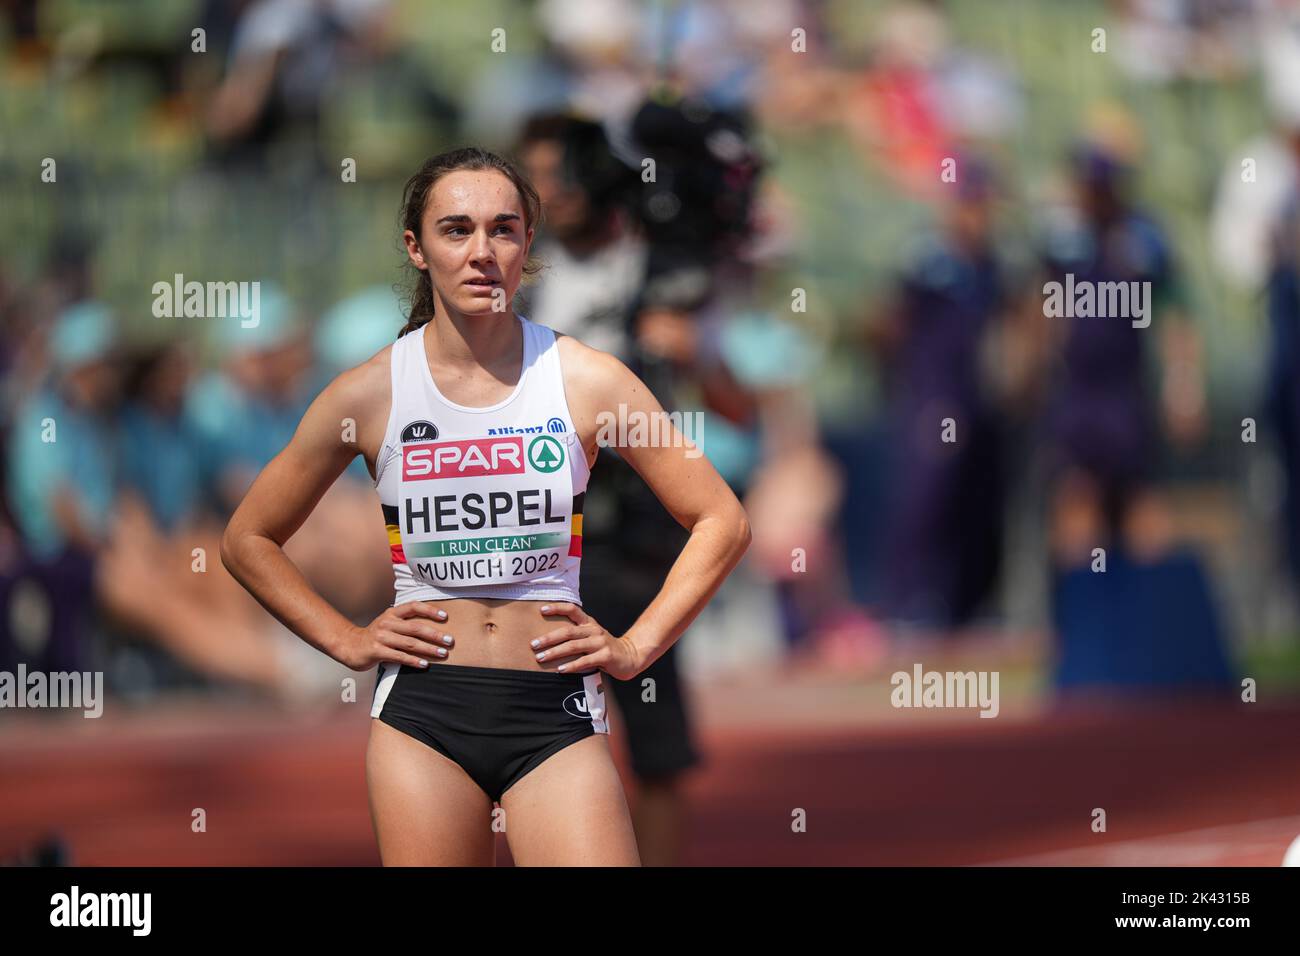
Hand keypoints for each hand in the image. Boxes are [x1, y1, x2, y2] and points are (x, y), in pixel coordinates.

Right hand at [338, 602, 453, 671]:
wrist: (350, 645)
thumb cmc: (376, 635)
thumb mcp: (389, 623)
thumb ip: (406, 622)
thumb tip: (433, 625)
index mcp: (392, 613)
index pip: (413, 607)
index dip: (430, 610)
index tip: (445, 616)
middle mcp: (387, 622)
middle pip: (415, 627)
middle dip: (435, 634)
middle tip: (450, 640)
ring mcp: (381, 637)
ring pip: (410, 643)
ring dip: (429, 649)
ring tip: (443, 653)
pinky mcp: (377, 651)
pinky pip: (399, 656)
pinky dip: (414, 661)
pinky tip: (425, 664)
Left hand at [530, 602, 642, 679]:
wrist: (630, 656)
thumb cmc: (604, 648)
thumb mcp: (591, 635)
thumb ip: (575, 634)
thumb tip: (548, 638)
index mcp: (589, 623)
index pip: (572, 609)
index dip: (557, 608)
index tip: (541, 610)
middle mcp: (594, 630)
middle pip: (568, 631)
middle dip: (548, 638)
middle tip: (533, 644)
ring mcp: (600, 643)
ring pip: (573, 646)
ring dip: (555, 652)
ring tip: (541, 658)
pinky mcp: (605, 656)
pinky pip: (585, 661)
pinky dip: (571, 665)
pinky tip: (560, 670)